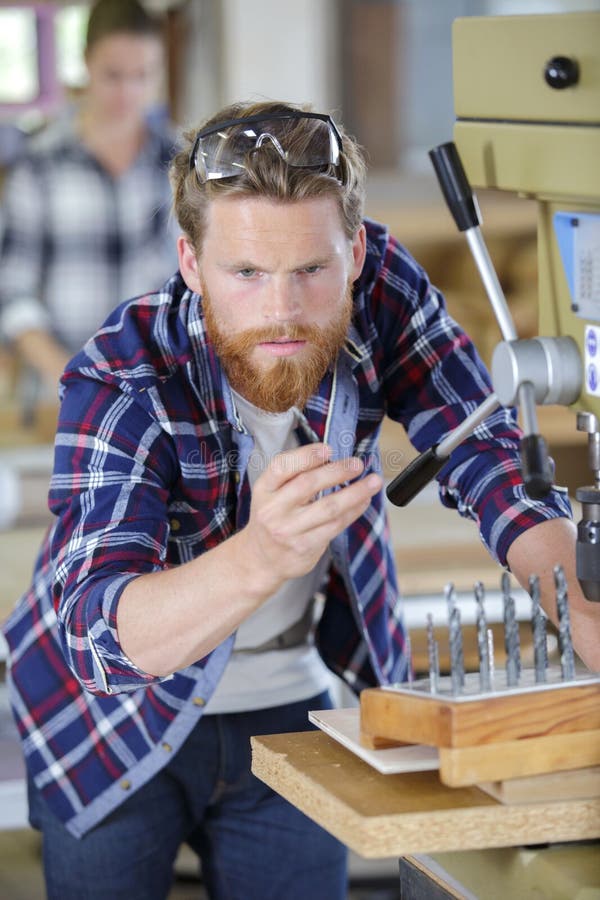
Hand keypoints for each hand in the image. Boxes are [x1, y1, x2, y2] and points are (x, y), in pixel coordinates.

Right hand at [240, 442, 381, 595]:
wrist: (261, 559)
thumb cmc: (273, 518)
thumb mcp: (271, 494)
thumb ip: (294, 476)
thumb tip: (333, 458)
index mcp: (264, 489)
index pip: (282, 466)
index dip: (306, 455)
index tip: (328, 449)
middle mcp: (272, 510)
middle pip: (308, 484)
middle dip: (337, 471)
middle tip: (357, 464)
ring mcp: (288, 530)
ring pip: (328, 507)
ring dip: (355, 492)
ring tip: (373, 482)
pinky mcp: (304, 547)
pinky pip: (335, 526)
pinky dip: (353, 511)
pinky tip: (363, 501)